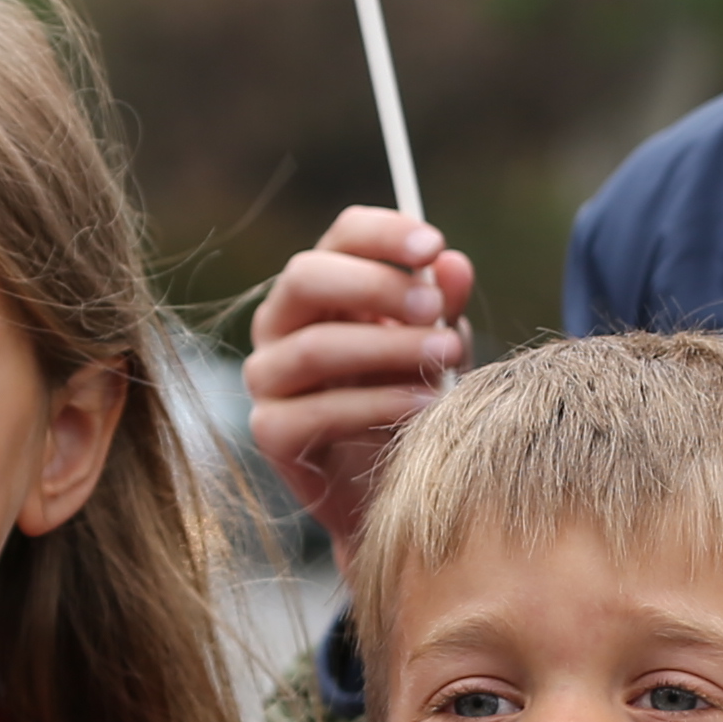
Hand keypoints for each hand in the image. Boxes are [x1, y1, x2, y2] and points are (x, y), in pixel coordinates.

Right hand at [247, 211, 475, 548]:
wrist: (395, 489)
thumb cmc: (414, 402)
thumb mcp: (439, 348)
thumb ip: (444, 309)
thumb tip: (454, 264)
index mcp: (324, 287)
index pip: (342, 236)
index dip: (385, 232)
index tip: (435, 245)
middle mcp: (283, 323)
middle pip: (307, 277)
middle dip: (377, 286)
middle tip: (435, 309)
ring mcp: (268, 377)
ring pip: (314, 345)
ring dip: (388, 347)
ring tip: (447, 356)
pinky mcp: (269, 431)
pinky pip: (315, 411)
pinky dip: (376, 404)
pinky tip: (424, 404)